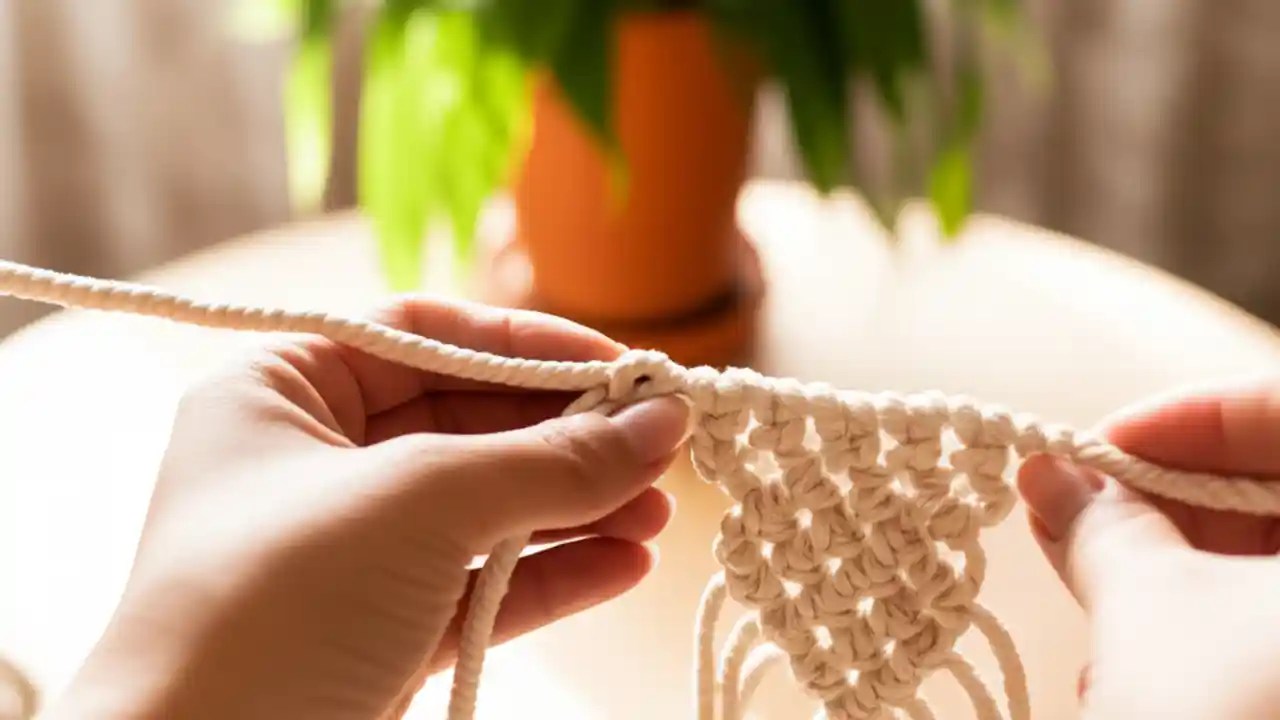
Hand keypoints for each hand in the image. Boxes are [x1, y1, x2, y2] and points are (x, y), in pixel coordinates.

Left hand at [44, 297, 689, 719]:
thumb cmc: (275, 608)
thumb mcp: (419, 505)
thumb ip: (548, 460)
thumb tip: (662, 422)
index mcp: (280, 392)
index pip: (424, 334)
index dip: (526, 343)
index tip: (621, 369)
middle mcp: (312, 462)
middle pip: (468, 420)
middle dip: (567, 436)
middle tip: (660, 443)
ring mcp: (349, 551)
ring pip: (485, 507)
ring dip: (575, 507)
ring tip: (656, 512)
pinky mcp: (382, 629)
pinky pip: (484, 583)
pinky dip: (555, 574)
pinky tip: (624, 564)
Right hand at [1018, 378, 1279, 718]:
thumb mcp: (1156, 615)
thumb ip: (1105, 527)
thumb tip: (1055, 480)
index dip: (1187, 419)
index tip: (1097, 449)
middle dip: (1176, 514)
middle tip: (1084, 522)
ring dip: (1193, 586)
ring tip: (1111, 620)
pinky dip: (1230, 641)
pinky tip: (1159, 673)